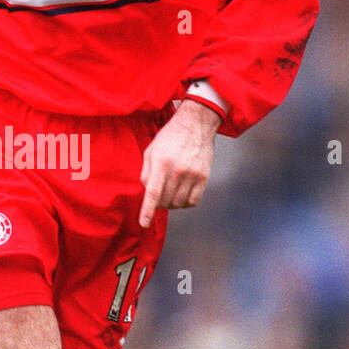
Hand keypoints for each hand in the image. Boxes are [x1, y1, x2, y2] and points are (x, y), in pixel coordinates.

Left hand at [138, 98, 219, 227]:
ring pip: (179, 203)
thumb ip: (146, 173)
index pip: (153, 193)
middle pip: (165, 201)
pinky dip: (185, 203)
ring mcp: (192, 174)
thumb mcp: (150, 151)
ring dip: (171, 204)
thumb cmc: (169, 137)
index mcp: (161, 163)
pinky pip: (193, 200)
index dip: (147, 210)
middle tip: (158, 197)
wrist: (195, 125)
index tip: (144, 224)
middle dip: (158, 204)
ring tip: (170, 193)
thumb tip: (147, 192)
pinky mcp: (204, 177)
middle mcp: (177, 170)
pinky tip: (181, 194)